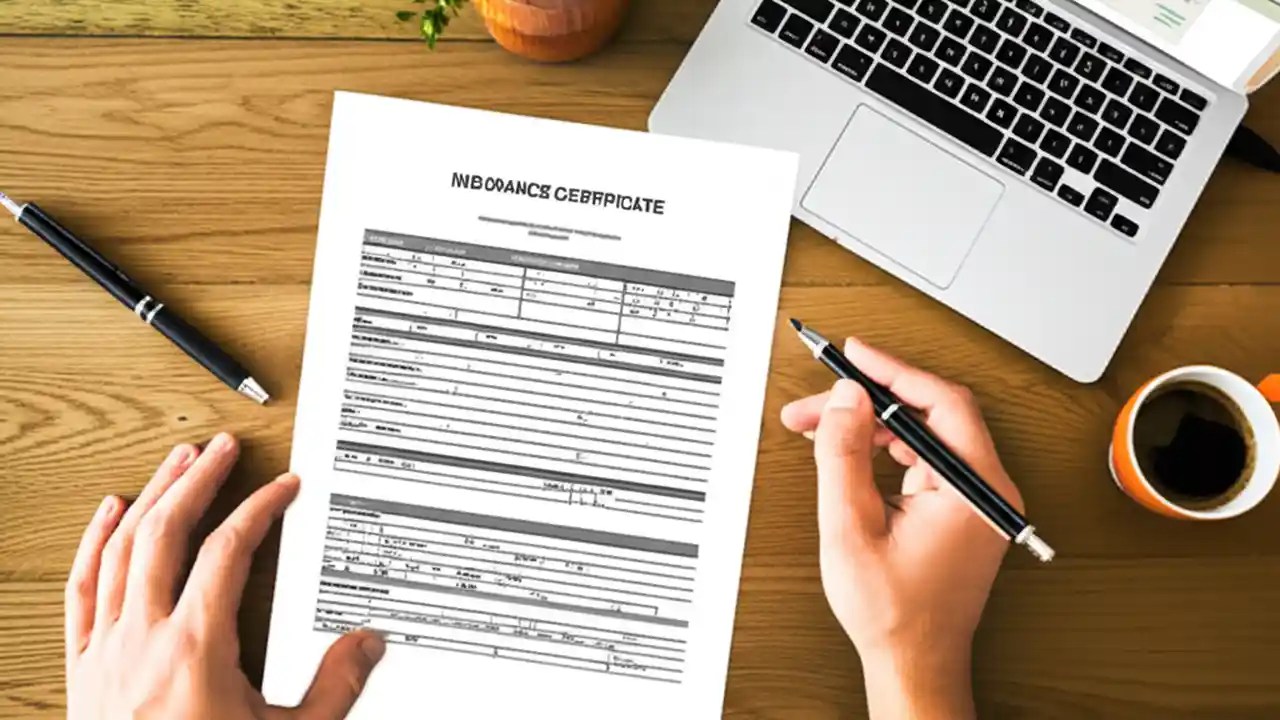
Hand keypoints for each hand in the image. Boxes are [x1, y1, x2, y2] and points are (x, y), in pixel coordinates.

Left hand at [65, 432, 384, 719]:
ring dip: (152, 497)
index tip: (283, 488)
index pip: (228, 552)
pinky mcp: (82, 668)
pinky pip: (82, 588)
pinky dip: (95, 544)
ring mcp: (105, 650)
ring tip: (177, 463)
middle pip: (166, 532)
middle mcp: (142, 639)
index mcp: (195, 649)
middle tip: (222, 449)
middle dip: (198, 482)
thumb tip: (368, 644)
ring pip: (122, 549)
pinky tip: (108, 515)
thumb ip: (334, 689)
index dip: (259, 509)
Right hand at [780, 338, 1022, 719]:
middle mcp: (985, 490)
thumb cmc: (894, 614)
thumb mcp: (851, 528)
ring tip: (822, 428)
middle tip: (821, 400)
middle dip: (869, 400)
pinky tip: (850, 453)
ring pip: (924, 434)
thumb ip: (844, 456)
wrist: (913, 661)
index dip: (893, 371)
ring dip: (873, 425)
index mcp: (973, 490)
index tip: (855, 355)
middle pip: (930, 414)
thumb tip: (844, 400)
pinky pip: (924, 459)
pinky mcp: (960, 509)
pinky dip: (885, 449)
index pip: (940, 403)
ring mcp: (975, 500)